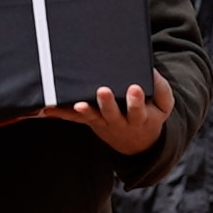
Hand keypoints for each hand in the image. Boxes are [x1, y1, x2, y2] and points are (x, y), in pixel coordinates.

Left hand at [56, 78, 172, 159]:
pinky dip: (62, 114)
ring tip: (78, 104)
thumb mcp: (163, 105)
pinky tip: (49, 108)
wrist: (137, 142)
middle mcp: (120, 123)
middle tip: (103, 91)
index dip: (136, 101)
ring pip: (92, 118)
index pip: (138, 110)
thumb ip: (161, 89)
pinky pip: (75, 119)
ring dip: (83, 111)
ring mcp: (103, 123)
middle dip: (108, 103)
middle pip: (112, 114)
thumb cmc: (150, 114)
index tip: (134, 88)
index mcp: (140, 118)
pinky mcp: (90, 122)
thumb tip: (150, 70)